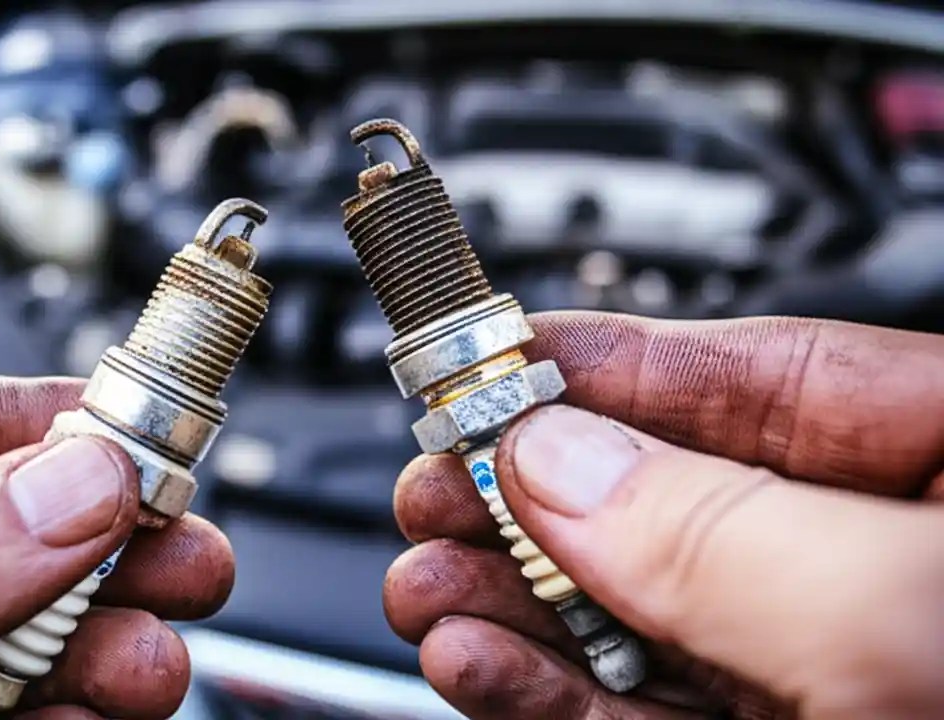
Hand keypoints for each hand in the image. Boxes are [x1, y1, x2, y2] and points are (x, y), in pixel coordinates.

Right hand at [385, 313, 943, 717]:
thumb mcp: (906, 615)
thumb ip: (722, 530)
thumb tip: (560, 456)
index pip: (771, 383)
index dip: (616, 364)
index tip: (493, 360)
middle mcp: (897, 576)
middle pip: (678, 502)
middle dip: (539, 492)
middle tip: (438, 482)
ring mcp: (837, 681)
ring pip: (645, 622)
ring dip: (519, 604)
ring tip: (429, 582)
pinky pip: (645, 717)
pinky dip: (550, 695)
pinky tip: (481, 663)